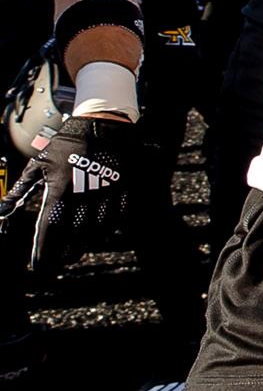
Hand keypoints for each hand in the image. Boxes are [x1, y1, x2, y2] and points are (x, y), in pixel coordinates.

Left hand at [0, 112, 149, 275]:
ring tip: (72, 254)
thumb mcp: (39, 163)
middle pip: (71, 236)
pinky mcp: (123, 190)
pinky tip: (95, 237)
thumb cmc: (67, 143)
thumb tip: (2, 210)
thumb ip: (21, 190)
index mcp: (60, 189)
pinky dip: (103, 232)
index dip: (42, 251)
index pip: (49, 229)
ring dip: (82, 246)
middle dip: (61, 253)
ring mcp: (105, 194)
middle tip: (56, 264)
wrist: (104, 124)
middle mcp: (83, 195)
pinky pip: (114, 219)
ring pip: (94, 231)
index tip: (37, 265)